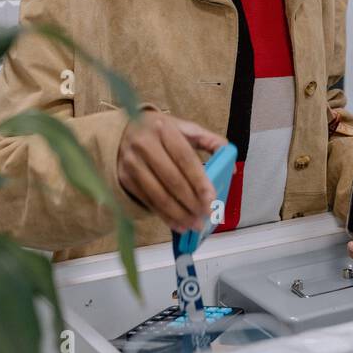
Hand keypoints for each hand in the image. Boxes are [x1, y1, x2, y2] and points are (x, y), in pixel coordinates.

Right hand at [117, 109, 225, 232]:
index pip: (185, 158)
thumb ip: (210, 142)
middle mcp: (144, 145)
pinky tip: (178, 223)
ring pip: (158, 195)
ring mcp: (132, 163)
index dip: (199, 181)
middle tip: (205, 216)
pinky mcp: (124, 178)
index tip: (212, 199)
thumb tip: (230, 163)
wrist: (122, 132)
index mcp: (164, 129)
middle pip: (172, 179)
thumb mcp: (185, 128)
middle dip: (191, 202)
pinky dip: (164, 215)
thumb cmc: (161, 132)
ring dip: (178, 213)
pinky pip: (148, 201)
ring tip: (194, 225)